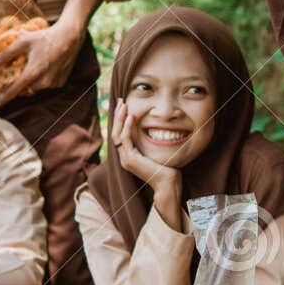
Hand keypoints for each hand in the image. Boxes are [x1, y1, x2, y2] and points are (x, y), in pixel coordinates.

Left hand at [0, 20, 83, 111]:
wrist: (70, 37)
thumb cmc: (45, 37)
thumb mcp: (23, 42)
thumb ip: (5, 54)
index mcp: (32, 73)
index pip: (13, 91)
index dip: (2, 100)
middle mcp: (43, 82)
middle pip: (24, 89)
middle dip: (19, 83)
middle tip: (17, 72)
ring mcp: (53, 83)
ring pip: (35, 87)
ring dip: (31, 80)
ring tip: (35, 64)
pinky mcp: (61, 82)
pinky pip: (46, 85)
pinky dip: (42, 79)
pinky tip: (45, 66)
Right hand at [108, 99, 182, 218]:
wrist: (168, 183)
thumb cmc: (167, 169)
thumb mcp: (157, 151)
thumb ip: (152, 142)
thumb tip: (159, 128)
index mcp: (129, 155)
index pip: (120, 134)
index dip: (121, 119)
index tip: (125, 106)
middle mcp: (124, 157)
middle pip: (115, 132)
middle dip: (117, 116)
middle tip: (120, 101)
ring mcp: (126, 159)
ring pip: (117, 134)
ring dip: (120, 118)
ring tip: (124, 105)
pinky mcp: (130, 159)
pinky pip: (125, 139)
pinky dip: (127, 127)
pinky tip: (131, 116)